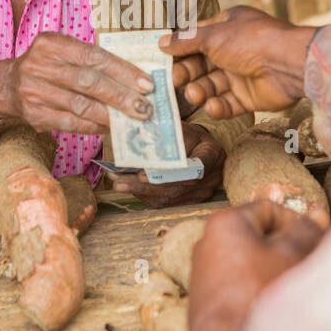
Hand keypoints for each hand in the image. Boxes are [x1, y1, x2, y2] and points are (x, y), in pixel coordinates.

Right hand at [2, 32, 155, 134]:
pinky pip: (69, 122)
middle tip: (144, 107)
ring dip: (110, 114)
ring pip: (80, 105)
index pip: (93, 56)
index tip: (147, 84)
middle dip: (120, 96)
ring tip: (132, 119)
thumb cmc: (48, 67)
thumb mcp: (62, 52)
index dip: (123, 71)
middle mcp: (39, 65)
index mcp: (50, 43)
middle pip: (87, 81)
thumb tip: (133, 79)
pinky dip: (93, 126)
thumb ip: (91, 59)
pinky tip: (110, 127)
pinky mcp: (33, 114)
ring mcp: (33, 91)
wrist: (8, 85)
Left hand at [110, 123, 225, 207]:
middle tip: (120, 180)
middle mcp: (212, 176)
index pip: (197, 165)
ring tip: (118, 183)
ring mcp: (202, 192)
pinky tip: (128, 187)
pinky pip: (166, 202)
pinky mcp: (189, 201)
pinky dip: (145, 195)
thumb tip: (136, 142)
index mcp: (213, 153)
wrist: (198, 147)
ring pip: (169, 197)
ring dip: (140, 191)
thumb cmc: (188, 135)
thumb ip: (164, 134)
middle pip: (178, 185)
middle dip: (145, 184)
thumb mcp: (180, 128)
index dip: (170, 173)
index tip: (144, 174)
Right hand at [161, 6, 317, 117]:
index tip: (161, 60)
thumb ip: (186, 41)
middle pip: (202, 64)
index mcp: (227, 27)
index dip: (179, 49)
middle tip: (173, 81)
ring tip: (195, 95)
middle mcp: (234, 50)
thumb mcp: (213, 36)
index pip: (196, 39)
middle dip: (187, 73)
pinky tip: (212, 106)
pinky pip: (228, 104)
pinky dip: (218, 106)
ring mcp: (242, 74)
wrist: (288, 64)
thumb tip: (162, 42)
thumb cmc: (251, 41)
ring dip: (201, 91)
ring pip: (213, 86)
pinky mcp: (249, 97)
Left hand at [184, 199, 325, 330]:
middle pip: (259, 234)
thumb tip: (317, 215)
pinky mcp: (208, 294)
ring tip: (295, 285)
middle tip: (310, 263)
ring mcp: (205, 269)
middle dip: (288, 247)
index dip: (296, 222)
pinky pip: (239, 279)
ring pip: (250, 258)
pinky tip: (276, 302)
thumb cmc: (256, 294)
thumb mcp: (290, 256)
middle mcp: (209, 240)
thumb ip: (305, 231)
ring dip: (276, 267)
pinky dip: (259, 284)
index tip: (313, 242)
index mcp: (225, 222)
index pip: (270, 209)